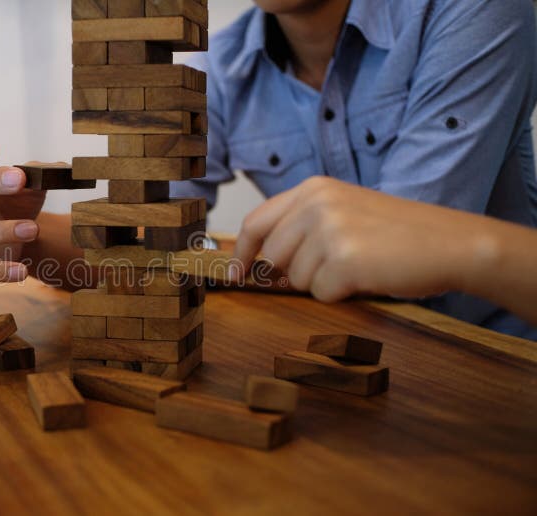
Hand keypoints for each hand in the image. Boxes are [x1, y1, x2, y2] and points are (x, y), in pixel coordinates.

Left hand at [232, 177, 481, 300]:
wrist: (450, 242)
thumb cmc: (400, 233)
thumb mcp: (345, 211)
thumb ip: (302, 228)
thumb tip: (263, 265)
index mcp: (313, 188)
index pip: (256, 222)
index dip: (242, 253)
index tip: (235, 274)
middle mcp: (315, 204)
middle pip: (272, 257)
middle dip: (296, 273)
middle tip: (336, 266)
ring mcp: (328, 230)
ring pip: (297, 279)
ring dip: (324, 283)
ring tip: (360, 265)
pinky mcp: (343, 259)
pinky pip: (322, 293)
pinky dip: (343, 294)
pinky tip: (369, 275)